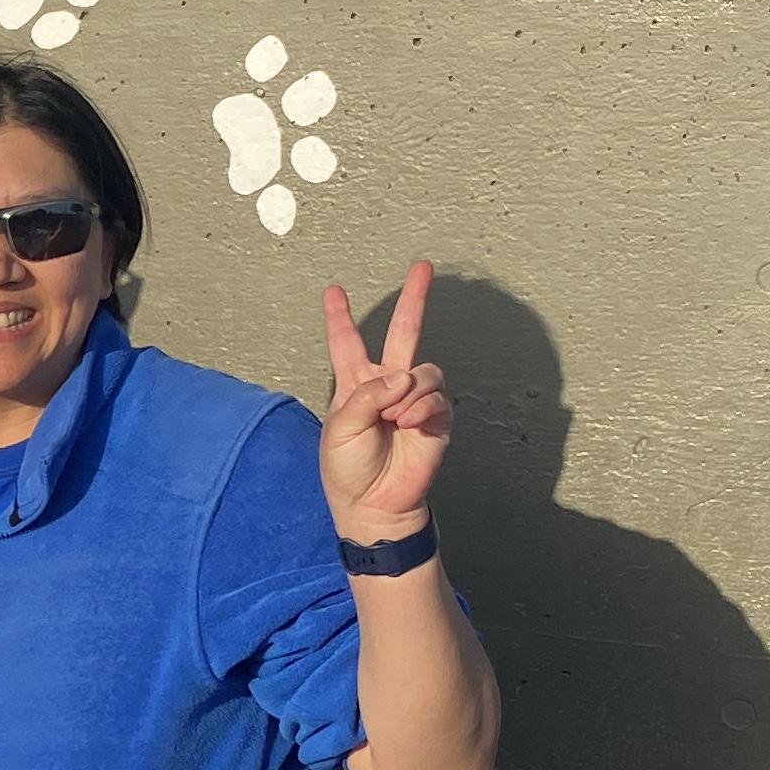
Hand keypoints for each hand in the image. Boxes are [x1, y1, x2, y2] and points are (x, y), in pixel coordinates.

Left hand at [320, 260, 451, 547]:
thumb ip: (366, 396)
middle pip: (403, 332)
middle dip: (414, 298)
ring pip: (423, 370)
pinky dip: (421, 409)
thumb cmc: (348, 468)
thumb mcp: (339, 428)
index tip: (333, 291)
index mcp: (354, 384)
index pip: (346, 341)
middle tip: (422, 266)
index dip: (339, 316)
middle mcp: (386, 384)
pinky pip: (435, 397)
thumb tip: (402, 376)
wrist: (374, 503)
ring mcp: (414, 399)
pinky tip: (408, 425)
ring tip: (394, 419)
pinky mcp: (436, 417)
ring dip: (407, 393)